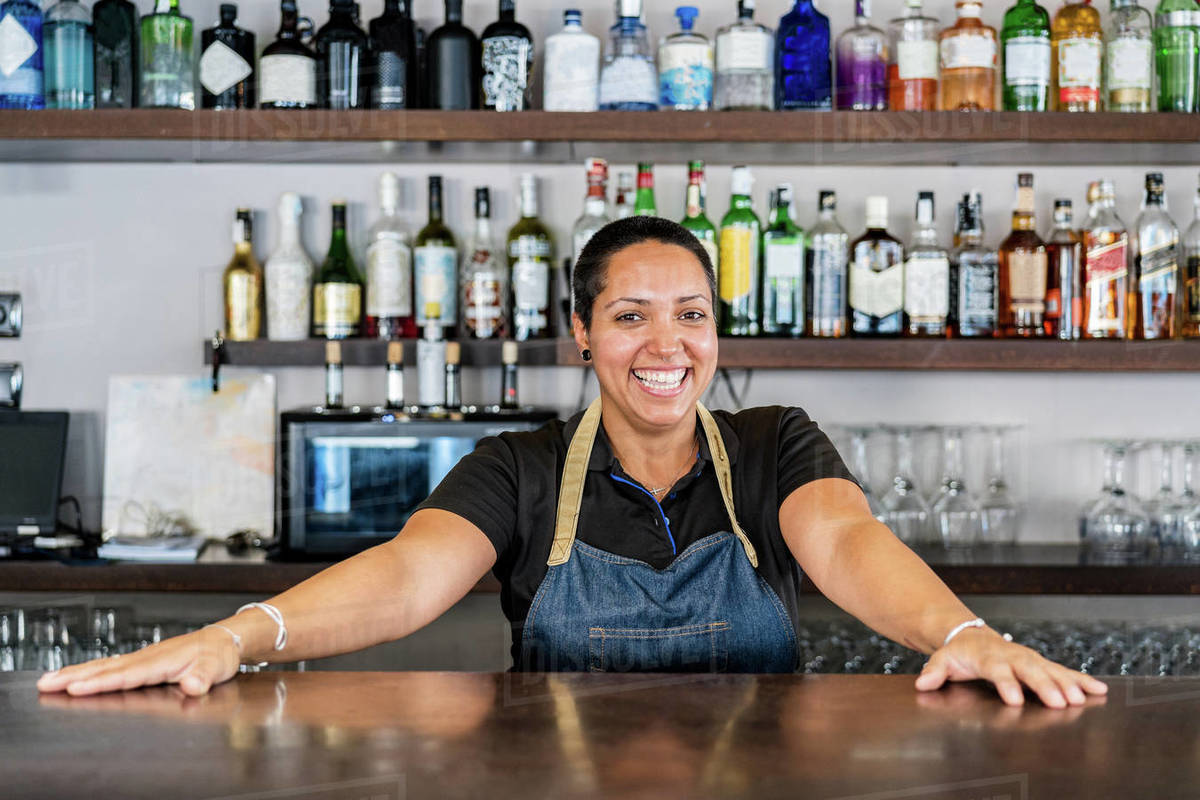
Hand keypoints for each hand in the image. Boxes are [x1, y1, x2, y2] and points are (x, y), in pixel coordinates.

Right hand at [35, 627, 240, 696]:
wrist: (223, 640)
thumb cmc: (219, 655)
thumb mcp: (217, 668)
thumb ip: (204, 677)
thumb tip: (193, 685)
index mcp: (162, 661)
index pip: (127, 675)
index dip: (102, 683)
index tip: (77, 688)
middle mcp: (148, 657)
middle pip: (106, 668)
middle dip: (76, 676)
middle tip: (47, 683)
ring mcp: (142, 658)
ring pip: (104, 665)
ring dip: (76, 672)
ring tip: (49, 680)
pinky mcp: (142, 661)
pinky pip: (111, 666)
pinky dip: (90, 671)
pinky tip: (75, 676)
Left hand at [914, 627, 1108, 707]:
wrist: (970, 636)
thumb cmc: (958, 654)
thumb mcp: (942, 660)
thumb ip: (935, 672)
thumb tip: (923, 683)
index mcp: (988, 657)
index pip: (997, 671)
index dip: (1006, 684)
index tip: (1014, 700)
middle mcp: (1012, 656)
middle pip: (1030, 671)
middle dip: (1045, 686)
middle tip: (1060, 703)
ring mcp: (1029, 659)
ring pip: (1051, 670)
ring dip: (1067, 684)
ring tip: (1082, 699)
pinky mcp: (1041, 664)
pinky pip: (1064, 672)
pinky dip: (1081, 680)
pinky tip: (1099, 690)